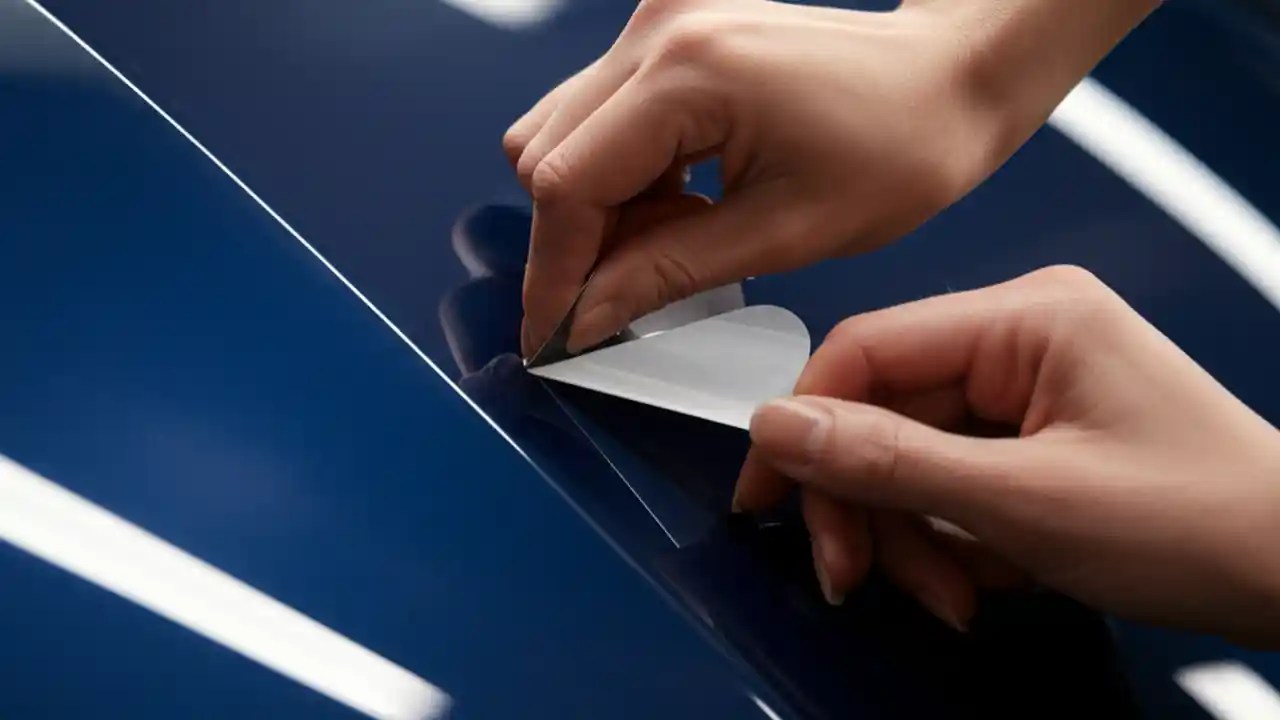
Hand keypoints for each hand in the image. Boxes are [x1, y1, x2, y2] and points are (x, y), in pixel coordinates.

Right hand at [505, 0, 1157, 356]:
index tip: (553, 335)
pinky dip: (620, 177)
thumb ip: (667, 273)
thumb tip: (583, 316)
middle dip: (572, 243)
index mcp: (689, 74)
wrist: (950, 77)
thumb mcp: (784, 232)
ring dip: (595, 210)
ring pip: (562, 136)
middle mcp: (658, 33)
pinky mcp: (671, 34)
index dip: (553, 272)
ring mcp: (661, 26)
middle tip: (618, 303)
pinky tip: (680, 205)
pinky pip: (601, 117)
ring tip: (670, 245)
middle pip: (547, 157)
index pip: (566, 185)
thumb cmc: (903, 146)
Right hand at [737, 266, 1279, 644]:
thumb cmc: (1205, 524)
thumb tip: (777, 424)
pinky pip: (948, 477)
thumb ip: (888, 461)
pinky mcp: (1031, 431)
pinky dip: (947, 538)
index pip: (867, 348)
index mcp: (1028, 316)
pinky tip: (977, 578)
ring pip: (908, 454)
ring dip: (910, 535)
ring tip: (948, 595)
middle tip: (856, 574)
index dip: (803, 422)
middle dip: (869, 505)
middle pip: (881, 411)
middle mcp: (1022, 336)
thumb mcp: (1026, 503)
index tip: (767, 493)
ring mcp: (1028, 384)